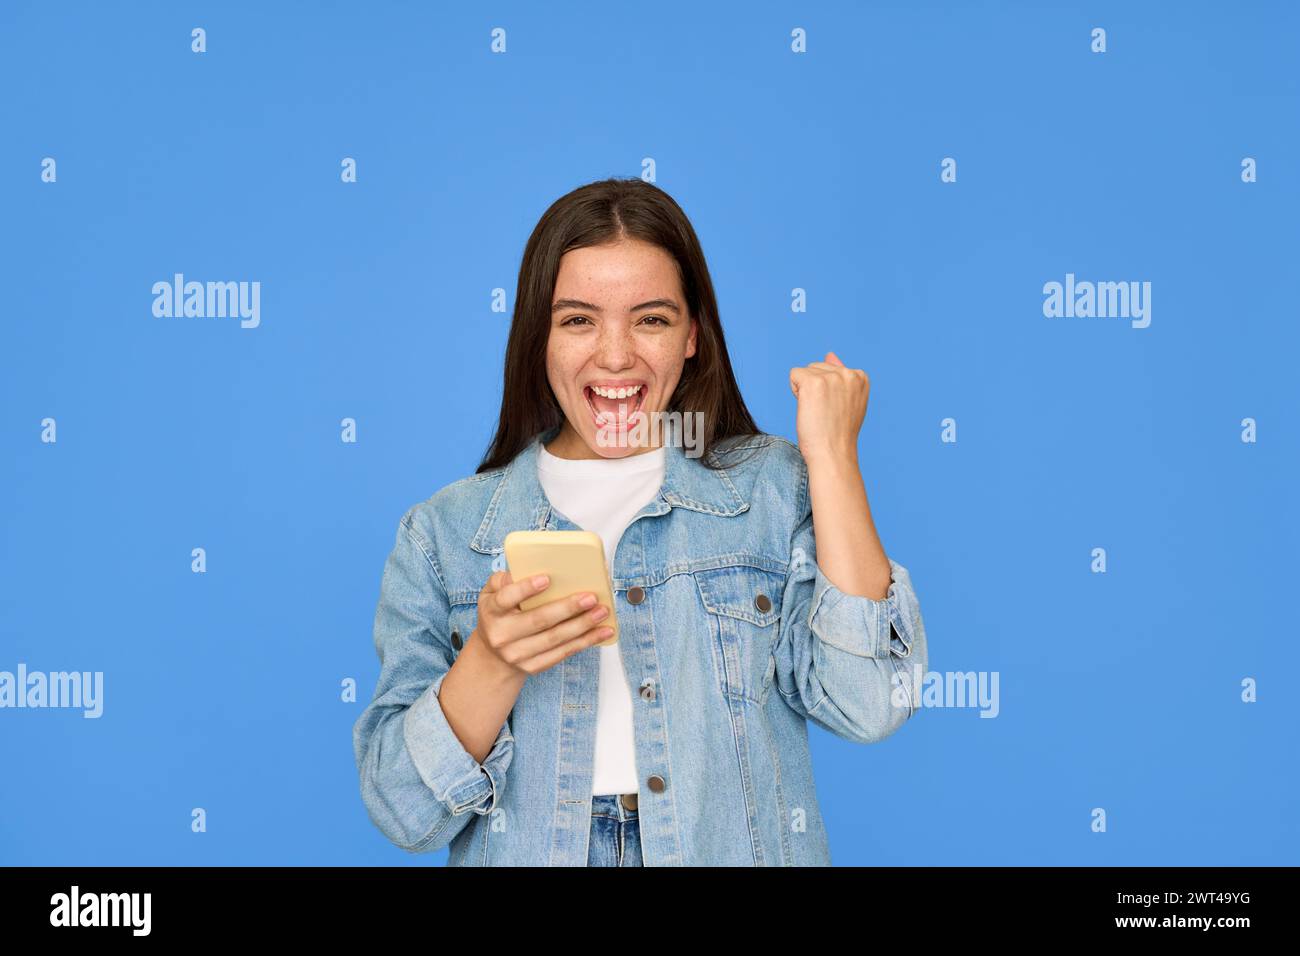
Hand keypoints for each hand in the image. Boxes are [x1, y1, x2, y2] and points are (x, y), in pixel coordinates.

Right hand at [471, 571, 614, 676]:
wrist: (492, 654)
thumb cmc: (499, 615)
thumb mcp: (491, 593)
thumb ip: (505, 580)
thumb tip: (527, 567)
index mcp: (492, 611)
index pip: (506, 598)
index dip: (526, 589)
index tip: (547, 578)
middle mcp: (502, 635)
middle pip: (538, 620)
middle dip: (567, 608)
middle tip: (590, 597)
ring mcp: (517, 654)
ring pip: (555, 639)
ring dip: (583, 626)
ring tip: (602, 612)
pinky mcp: (533, 667)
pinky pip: (562, 653)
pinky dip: (585, 642)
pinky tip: (602, 632)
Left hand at [788, 350, 868, 464]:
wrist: (833, 454)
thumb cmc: (838, 433)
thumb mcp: (847, 401)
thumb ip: (840, 376)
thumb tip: (830, 354)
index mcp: (861, 377)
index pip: (831, 370)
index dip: (827, 391)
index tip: (835, 410)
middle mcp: (849, 373)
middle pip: (817, 368)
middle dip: (815, 388)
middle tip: (824, 413)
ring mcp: (832, 377)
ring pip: (805, 372)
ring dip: (805, 391)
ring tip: (817, 412)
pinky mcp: (813, 382)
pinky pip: (794, 375)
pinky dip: (795, 391)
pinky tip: (807, 408)